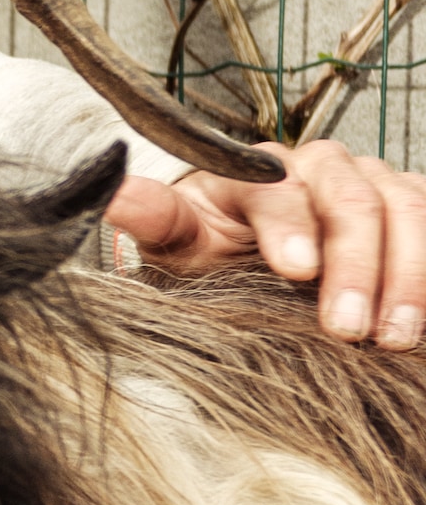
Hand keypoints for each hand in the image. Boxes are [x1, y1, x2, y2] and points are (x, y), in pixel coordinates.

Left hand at [104, 138, 425, 346]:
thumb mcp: (179, 243)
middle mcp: (322, 166)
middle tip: (348, 330)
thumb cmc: (214, 253)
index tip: (295, 272)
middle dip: (355, 267)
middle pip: (351, 201)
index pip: (278, 189)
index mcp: (258, 170)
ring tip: (395, 339)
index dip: (288, 227)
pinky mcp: (410, 207)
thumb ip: (154, 220)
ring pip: (405, 210)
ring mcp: (374, 182)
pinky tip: (422, 323)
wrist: (252, 259)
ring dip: (407, 276)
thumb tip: (109, 194)